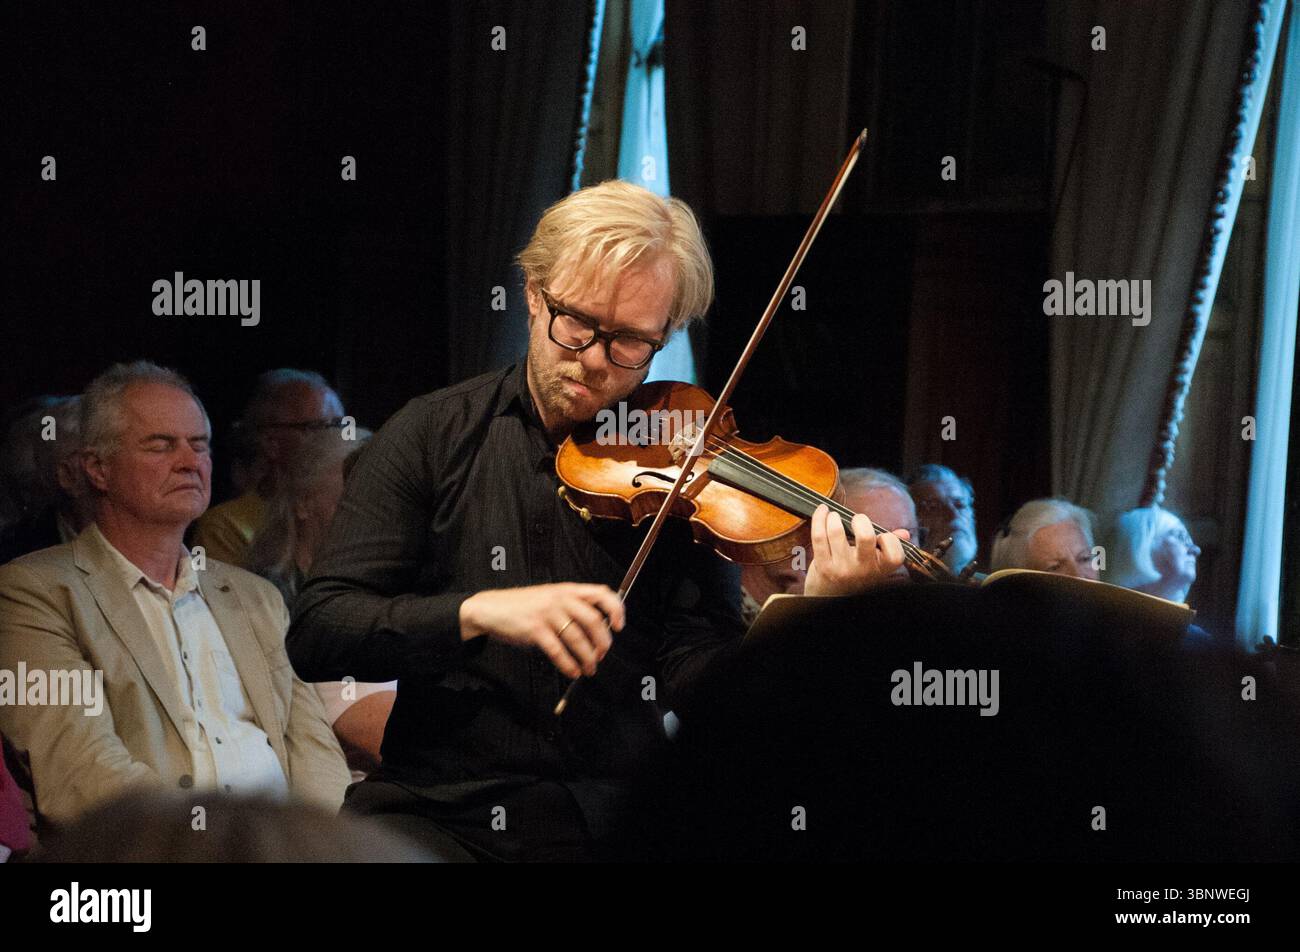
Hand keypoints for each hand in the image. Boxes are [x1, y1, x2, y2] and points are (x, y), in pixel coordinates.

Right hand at [458, 583, 624, 678]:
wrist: (491, 609)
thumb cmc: (524, 606)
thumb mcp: (551, 598)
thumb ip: (573, 607)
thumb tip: (599, 629)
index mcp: (568, 590)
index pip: (601, 593)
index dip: (615, 609)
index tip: (619, 626)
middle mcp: (560, 599)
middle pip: (593, 620)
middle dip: (602, 642)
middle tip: (602, 655)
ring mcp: (547, 613)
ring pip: (577, 638)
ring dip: (587, 658)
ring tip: (589, 669)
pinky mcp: (534, 629)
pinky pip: (558, 650)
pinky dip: (568, 664)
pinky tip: (572, 670)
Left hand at [804, 504, 907, 596]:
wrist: (831, 595)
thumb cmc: (857, 572)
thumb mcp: (877, 563)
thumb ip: (890, 547)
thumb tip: (904, 533)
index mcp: (881, 568)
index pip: (894, 552)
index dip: (889, 539)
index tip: (880, 536)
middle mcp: (863, 569)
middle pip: (866, 537)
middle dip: (860, 520)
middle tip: (856, 520)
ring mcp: (842, 568)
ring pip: (836, 532)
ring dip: (834, 517)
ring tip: (833, 515)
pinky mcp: (822, 565)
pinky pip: (819, 536)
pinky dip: (819, 519)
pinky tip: (822, 511)